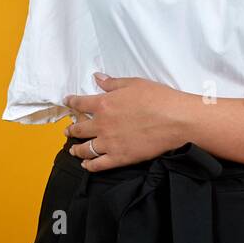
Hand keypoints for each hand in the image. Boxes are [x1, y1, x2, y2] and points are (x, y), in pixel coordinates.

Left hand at [64, 74, 194, 172]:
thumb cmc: (158, 98)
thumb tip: (98, 78)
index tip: (68, 102)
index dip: (72, 102)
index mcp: (104, 104)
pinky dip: (89, 165)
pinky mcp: (120, 157)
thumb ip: (112, 83)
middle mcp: (102, 124)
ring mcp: (110, 143)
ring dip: (76, 149)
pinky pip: (98, 164)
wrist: (175, 119)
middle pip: (79, 128)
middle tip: (67, 130)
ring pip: (85, 148)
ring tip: (73, 149)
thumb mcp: (134, 83)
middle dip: (71, 129)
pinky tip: (86, 164)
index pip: (81, 103)